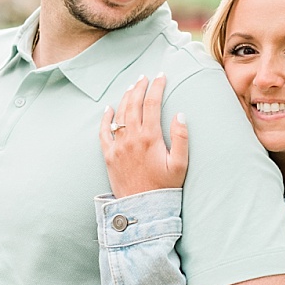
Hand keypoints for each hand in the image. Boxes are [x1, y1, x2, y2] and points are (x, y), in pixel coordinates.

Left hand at [100, 74, 188, 197]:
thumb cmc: (165, 187)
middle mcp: (131, 138)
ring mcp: (117, 146)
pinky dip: (106, 118)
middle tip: (145, 77)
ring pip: (119, 115)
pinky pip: (103, 132)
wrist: (142, 208)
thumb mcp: (180, 164)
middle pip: (133, 104)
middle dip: (140, 87)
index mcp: (150, 138)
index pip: (152, 104)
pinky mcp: (108, 155)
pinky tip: (108, 109)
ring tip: (132, 87)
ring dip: (125, 98)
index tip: (161, 76)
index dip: (156, 87)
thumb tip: (180, 114)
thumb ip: (181, 138)